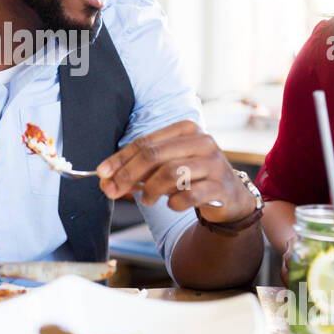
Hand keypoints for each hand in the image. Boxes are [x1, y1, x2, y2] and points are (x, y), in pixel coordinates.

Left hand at [96, 120, 254, 222]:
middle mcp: (202, 142)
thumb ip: (139, 169)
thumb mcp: (166, 167)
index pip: (145, 142)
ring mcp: (214, 163)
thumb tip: (106, 180)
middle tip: (113, 191)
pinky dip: (173, 202)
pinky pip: (187, 195)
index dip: (120, 159)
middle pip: (154, 155)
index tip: (102, 174)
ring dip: (150, 190)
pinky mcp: (220, 186)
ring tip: (146, 199)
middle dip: (128, 175)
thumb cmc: (192, 177)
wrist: (230, 197)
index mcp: (186, 130)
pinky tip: (172, 204)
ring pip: (169, 173)